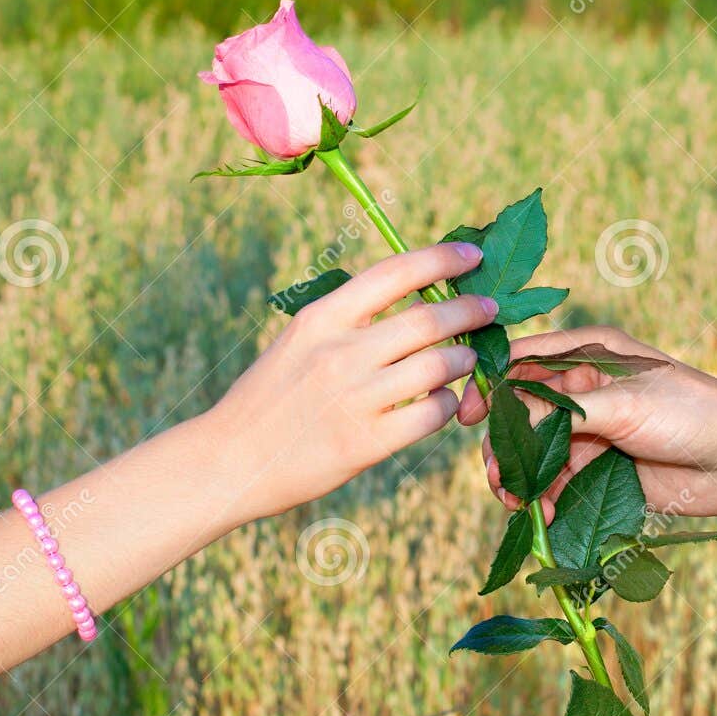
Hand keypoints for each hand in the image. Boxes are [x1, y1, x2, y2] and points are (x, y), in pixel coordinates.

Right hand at [214, 242, 497, 520]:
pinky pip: (430, 414)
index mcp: (322, 318)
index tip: (473, 254)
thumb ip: (348, 320)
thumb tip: (416, 295)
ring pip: (439, 366)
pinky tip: (443, 402)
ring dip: (465, 359)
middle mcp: (339, 353)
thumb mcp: (298, 341)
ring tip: (468, 359)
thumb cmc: (268, 398)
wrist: (228, 461)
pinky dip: (447, 405)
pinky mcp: (365, 444)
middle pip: (429, 319)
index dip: (442, 259)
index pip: (395, 272)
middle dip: (471, 310)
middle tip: (488, 309)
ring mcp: (354, 399)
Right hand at [457, 325, 716, 521]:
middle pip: (522, 415)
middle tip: (499, 478)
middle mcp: (584, 389)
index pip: (522, 363)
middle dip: (505, 446)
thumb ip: (562, 411)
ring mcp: (593, 430)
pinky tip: (542, 516)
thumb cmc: (694, 413)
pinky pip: (559, 483)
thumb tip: (512, 426)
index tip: (465, 418)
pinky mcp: (602, 469)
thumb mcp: (624, 403)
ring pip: (537, 454)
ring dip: (522, 478)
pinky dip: (546, 499)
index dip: (490, 389)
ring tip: (516, 504)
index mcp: (590, 352)